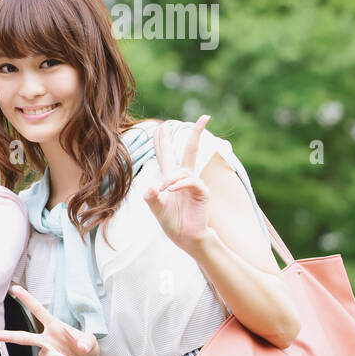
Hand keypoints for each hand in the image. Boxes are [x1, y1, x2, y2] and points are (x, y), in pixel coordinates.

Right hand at [0, 285, 99, 355]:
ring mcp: (46, 353)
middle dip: (9, 336)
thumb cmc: (88, 350)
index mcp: (55, 326)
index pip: (38, 310)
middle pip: (24, 337)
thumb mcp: (92, 343)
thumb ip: (86, 342)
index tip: (15, 289)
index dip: (27, 299)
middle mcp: (47, 339)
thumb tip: (79, 346)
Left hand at [145, 115, 211, 251]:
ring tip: (163, 190)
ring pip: (185, 169)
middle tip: (204, 117)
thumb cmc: (173, 223)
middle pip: (190, 151)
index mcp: (171, 179)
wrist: (187, 239)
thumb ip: (151, 198)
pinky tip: (170, 189)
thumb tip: (150, 186)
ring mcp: (195, 184)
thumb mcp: (156, 209)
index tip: (163, 126)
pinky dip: (180, 184)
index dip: (164, 142)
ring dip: (171, 178)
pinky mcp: (202, 193)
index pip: (167, 155)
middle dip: (196, 134)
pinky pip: (191, 182)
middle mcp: (184, 178)